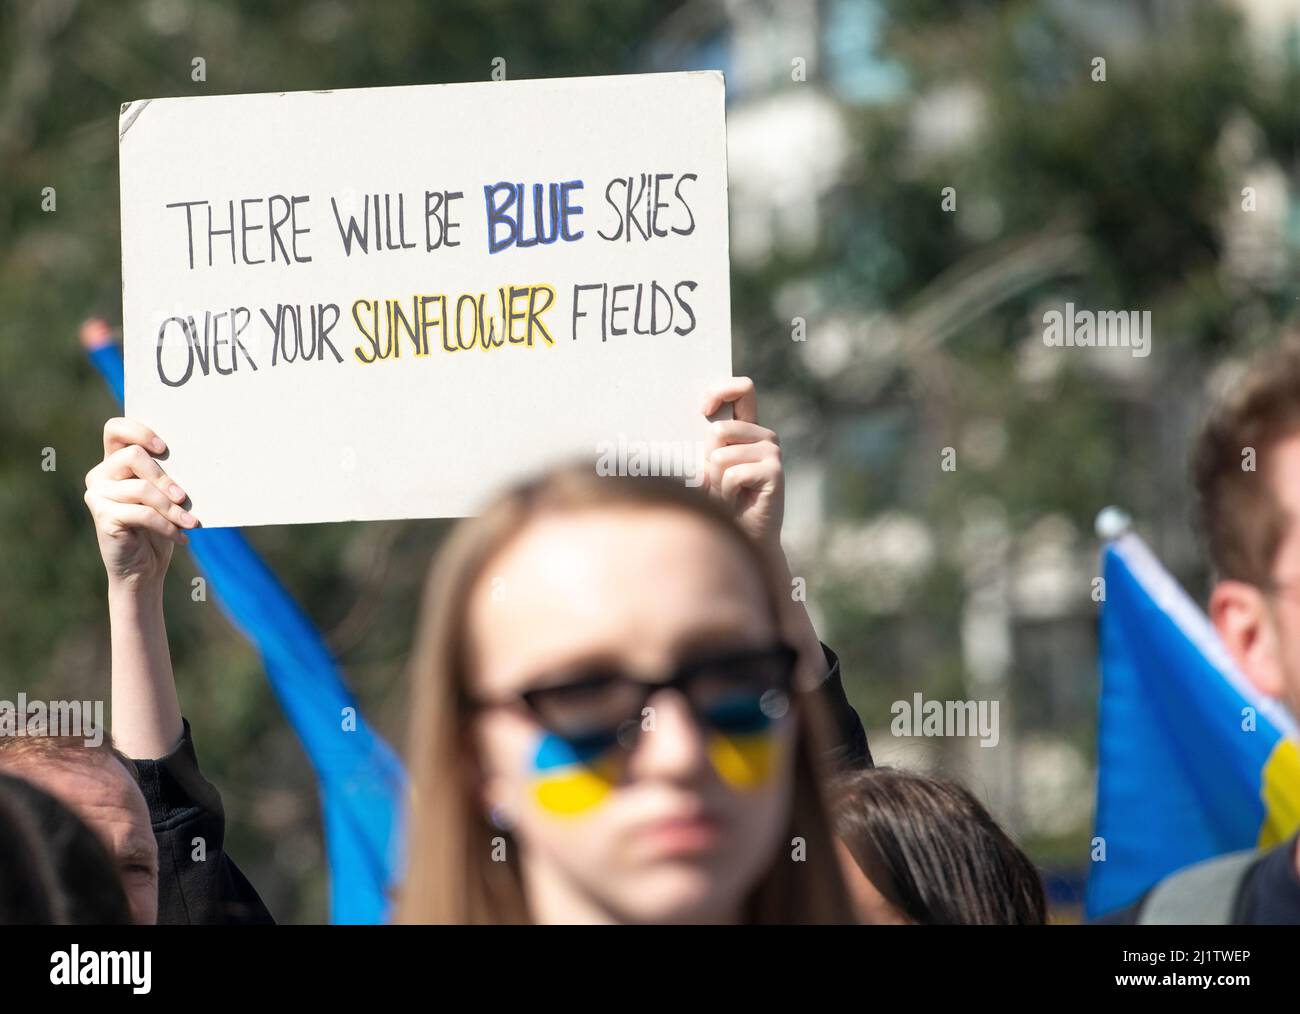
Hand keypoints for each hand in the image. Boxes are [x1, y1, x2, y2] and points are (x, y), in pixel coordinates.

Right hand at [84, 419, 196, 589]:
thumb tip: (197, 459)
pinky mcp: (102, 516)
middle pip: (132, 455)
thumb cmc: (160, 527)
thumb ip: (169, 475)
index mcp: (115, 461)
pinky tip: (182, 537)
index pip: (116, 429)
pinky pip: (142, 513)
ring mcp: (98, 494)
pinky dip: (167, 526)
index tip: (164, 447)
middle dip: (163, 476)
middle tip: (184, 496)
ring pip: (141, 489)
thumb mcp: (167, 497)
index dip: (139, 430)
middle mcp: (101, 474)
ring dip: (172, 508)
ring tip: (192, 523)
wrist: (144, 568)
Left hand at [700, 377, 782, 551]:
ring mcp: (772, 452)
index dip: (721, 390)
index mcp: (748, 429)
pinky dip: (726, 493)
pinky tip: (738, 501)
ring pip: (720, 456)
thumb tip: (697, 424)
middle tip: (720, 482)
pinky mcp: (774, 471)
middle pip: (718, 431)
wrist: (742, 538)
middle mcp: (764, 436)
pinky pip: (732, 474)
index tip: (703, 409)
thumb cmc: (720, 503)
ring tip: (729, 494)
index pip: (742, 390)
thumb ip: (705, 445)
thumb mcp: (706, 468)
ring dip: (716, 482)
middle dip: (708, 460)